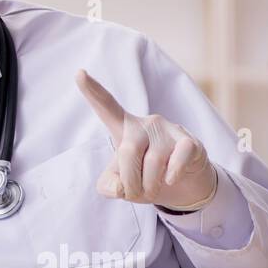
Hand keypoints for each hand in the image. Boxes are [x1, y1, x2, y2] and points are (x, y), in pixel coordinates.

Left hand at [74, 68, 216, 210]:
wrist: (184, 183)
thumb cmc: (145, 176)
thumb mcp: (121, 183)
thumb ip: (109, 185)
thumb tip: (119, 188)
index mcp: (123, 127)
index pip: (106, 106)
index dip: (92, 91)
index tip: (79, 73)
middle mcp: (145, 124)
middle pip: (127, 151)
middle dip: (130, 181)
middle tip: (135, 194)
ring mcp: (168, 130)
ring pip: (152, 163)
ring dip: (149, 187)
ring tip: (153, 189)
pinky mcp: (189, 142)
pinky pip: (177, 160)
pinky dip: (171, 175)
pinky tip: (171, 179)